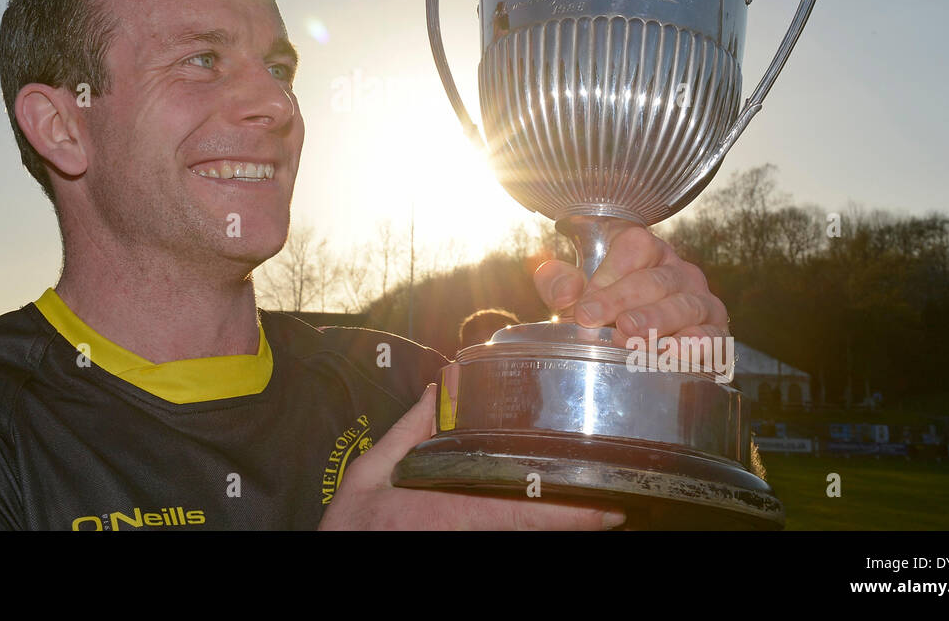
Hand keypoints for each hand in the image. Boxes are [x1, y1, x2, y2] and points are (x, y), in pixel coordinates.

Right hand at [318, 384, 625, 530]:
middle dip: (576, 519)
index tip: (611, 509)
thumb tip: (440, 389)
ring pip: (522, 540)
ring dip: (555, 525)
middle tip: (616, 499)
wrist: (333, 559)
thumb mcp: (370, 472)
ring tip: (593, 508)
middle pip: (533, 532)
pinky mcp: (463, 553)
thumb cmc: (352, 525)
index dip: (572, 515)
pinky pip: (503, 539)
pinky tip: (548, 514)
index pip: (522, 514)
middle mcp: (467, 538)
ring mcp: (466, 549)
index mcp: (449, 512)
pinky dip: (528, 527)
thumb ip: (408, 432)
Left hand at [533, 219, 727, 347]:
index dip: (609, 276)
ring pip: (686, 306)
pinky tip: (674, 354)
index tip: (585, 308)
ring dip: (659, 322)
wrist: (638, 325)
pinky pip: (713, 336)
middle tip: (606, 323)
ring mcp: (700, 300)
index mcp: (645, 249)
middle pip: (657, 280)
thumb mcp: (575, 284)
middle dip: (628, 301)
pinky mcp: (715, 331)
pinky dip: (696, 346)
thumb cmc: (603, 300)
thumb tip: (566, 294)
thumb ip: (558, 281)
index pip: (634, 248)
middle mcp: (678, 271)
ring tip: (632, 339)